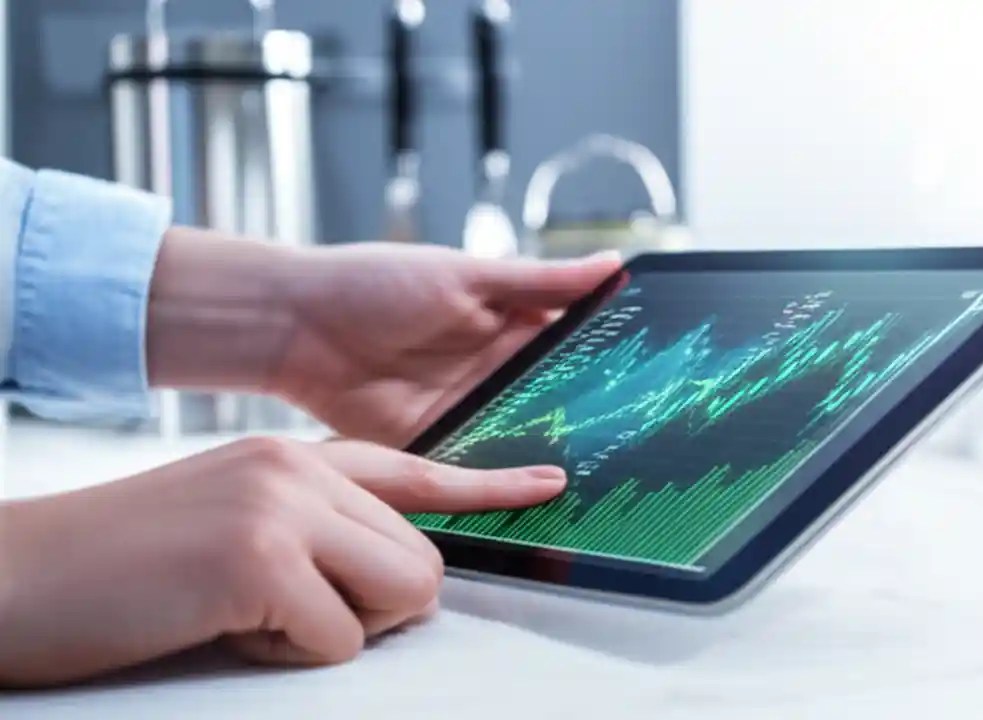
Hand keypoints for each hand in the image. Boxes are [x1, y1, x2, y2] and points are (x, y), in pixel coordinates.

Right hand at [0, 437, 565, 686]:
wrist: (16, 574)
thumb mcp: (233, 523)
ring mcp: (280, 506)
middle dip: (378, 609)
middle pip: (422, 559)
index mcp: (294, 457)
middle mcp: (296, 468)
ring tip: (255, 618)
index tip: (546, 484)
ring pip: (402, 592)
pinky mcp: (258, 558)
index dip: (486, 485)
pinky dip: (286, 657)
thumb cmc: (123, 565)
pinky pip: (337, 641)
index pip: (415, 470)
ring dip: (336, 632)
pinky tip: (222, 627)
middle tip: (297, 616)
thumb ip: (315, 530)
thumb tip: (398, 570)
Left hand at [147, 228, 620, 444]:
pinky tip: (535, 496)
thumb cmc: (376, 282)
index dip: (609, 365)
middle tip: (638, 442)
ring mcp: (463, 409)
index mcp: (506, 323)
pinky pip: (475, 468)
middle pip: (553, 400)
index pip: (571, 349)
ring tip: (601, 475)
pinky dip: (500, 481)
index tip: (653, 385)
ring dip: (551, 453)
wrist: (294, 325)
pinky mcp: (432, 444)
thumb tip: (614, 265)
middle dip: (589, 419)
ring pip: (521, 437)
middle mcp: (491, 370)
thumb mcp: (468, 275)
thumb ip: (542, 281)